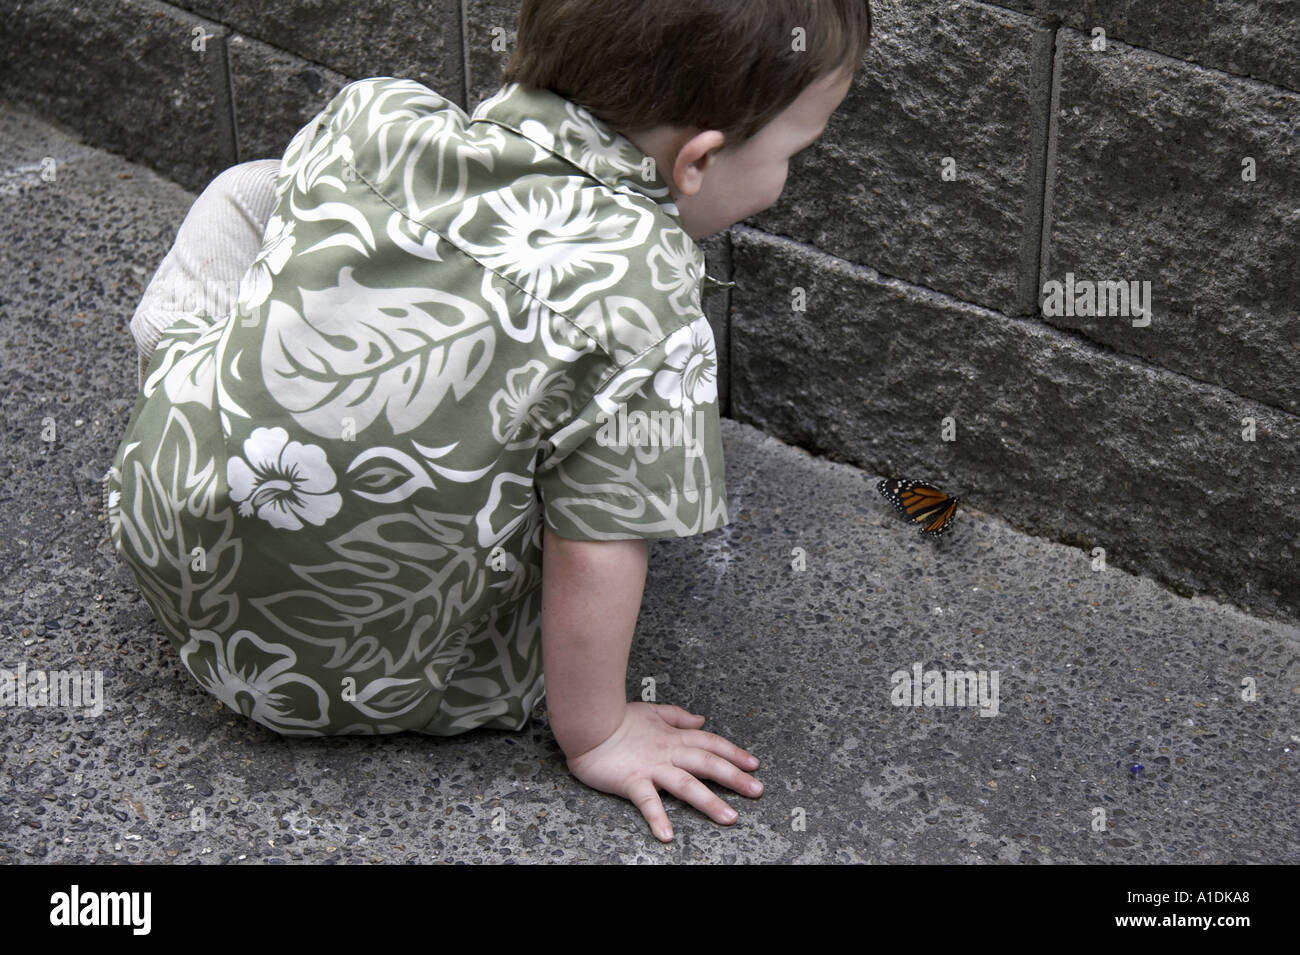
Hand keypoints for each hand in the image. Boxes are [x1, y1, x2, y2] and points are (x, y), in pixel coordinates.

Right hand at [565, 701, 762, 841]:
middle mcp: (668, 752)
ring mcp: (651, 767)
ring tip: (730, 818)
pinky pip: (646, 801)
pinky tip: (667, 835)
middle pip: (708, 763)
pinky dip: (657, 817)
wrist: (588, 722)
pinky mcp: (631, 780)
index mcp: (674, 737)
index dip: (734, 753)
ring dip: (709, 802)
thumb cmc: (617, 718)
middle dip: (735, 777)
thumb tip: (701, 720)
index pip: (711, 744)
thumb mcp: (653, 711)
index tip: (755, 765)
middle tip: (758, 791)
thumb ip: (678, 716)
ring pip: (686, 784)